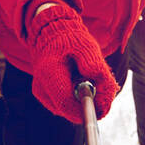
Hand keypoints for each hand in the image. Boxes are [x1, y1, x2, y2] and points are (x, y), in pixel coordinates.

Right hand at [27, 1, 116, 122]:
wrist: (52, 34)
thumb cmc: (70, 40)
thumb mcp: (86, 46)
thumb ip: (94, 65)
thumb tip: (103, 88)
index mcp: (48, 71)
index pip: (65, 102)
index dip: (85, 108)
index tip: (103, 105)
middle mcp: (41, 86)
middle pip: (66, 110)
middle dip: (87, 106)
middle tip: (102, 94)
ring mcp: (41, 92)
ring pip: (66, 110)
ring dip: (82, 103)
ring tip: (89, 82)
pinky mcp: (45, 96)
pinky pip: (64, 106)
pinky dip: (76, 100)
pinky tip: (80, 85)